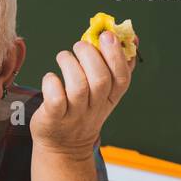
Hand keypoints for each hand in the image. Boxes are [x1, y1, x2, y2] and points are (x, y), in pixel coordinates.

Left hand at [31, 30, 137, 159]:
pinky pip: (55, 99)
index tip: (107, 35)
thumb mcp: (104, 93)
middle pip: (101, 79)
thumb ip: (115, 67)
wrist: (63, 146)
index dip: (116, 55)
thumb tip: (130, 38)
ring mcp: (75, 114)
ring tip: (64, 56)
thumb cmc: (83, 109)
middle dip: (91, 55)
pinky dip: (51, 82)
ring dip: (70, 64)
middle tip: (80, 45)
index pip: (122, 77)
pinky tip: (50, 78)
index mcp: (111, 98)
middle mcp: (95, 106)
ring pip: (78, 86)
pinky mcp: (54, 118)